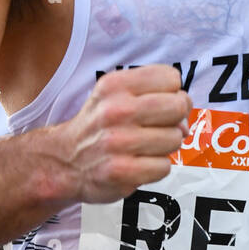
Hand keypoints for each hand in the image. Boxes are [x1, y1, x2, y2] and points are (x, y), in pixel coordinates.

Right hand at [52, 65, 190, 204]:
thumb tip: (185, 124)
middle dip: (175, 118)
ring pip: (175, 139)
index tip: (157, 103)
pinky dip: (156, 167)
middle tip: (157, 126)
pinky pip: (164, 166)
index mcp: (115, 84)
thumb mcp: (116, 96)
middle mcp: (116, 110)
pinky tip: (138, 163)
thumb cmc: (100, 125)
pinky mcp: (121, 172)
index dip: (171, 92)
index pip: (171, 77)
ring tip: (143, 146)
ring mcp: (118, 142)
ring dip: (165, 146)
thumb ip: (155, 97)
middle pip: (178, 106)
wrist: (64, 161)